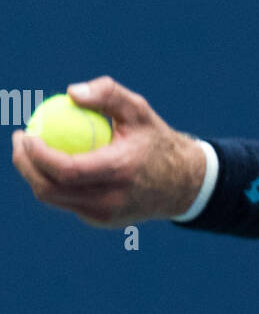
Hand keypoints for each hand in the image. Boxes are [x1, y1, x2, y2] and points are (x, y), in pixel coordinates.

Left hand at [11, 76, 206, 228]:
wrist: (183, 183)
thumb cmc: (156, 141)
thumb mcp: (139, 110)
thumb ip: (107, 93)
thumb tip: (71, 93)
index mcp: (120, 171)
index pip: (66, 170)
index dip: (38, 155)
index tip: (27, 133)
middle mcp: (110, 199)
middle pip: (51, 190)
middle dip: (25, 166)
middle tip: (21, 140)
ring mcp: (105, 215)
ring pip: (55, 198)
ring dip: (35, 174)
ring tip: (31, 149)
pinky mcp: (101, 220)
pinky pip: (68, 200)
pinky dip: (56, 182)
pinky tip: (55, 162)